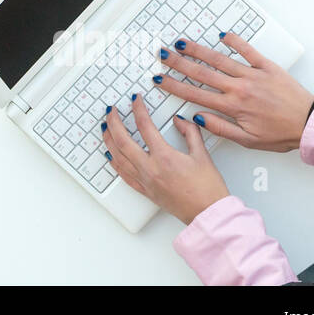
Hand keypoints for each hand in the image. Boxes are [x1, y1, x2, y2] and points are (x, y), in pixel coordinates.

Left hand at [102, 93, 229, 223]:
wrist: (209, 215)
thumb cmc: (208, 190)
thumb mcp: (202, 155)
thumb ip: (190, 133)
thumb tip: (179, 120)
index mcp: (164, 157)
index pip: (144, 126)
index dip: (138, 109)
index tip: (135, 99)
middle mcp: (150, 169)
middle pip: (122, 140)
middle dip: (113, 122)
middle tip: (111, 110)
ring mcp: (145, 181)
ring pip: (118, 157)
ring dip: (109, 140)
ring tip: (105, 128)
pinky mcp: (145, 192)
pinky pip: (124, 175)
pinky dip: (115, 163)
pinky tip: (111, 156)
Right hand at [158, 32, 313, 151]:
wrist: (311, 123)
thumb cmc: (282, 134)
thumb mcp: (248, 140)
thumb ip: (220, 128)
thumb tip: (197, 118)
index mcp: (233, 107)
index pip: (195, 94)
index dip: (174, 86)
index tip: (160, 79)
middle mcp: (239, 87)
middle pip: (202, 72)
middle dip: (179, 63)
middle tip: (163, 54)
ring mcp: (252, 74)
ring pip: (219, 59)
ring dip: (198, 50)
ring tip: (182, 43)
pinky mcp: (267, 66)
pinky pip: (247, 50)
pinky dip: (234, 41)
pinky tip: (222, 35)